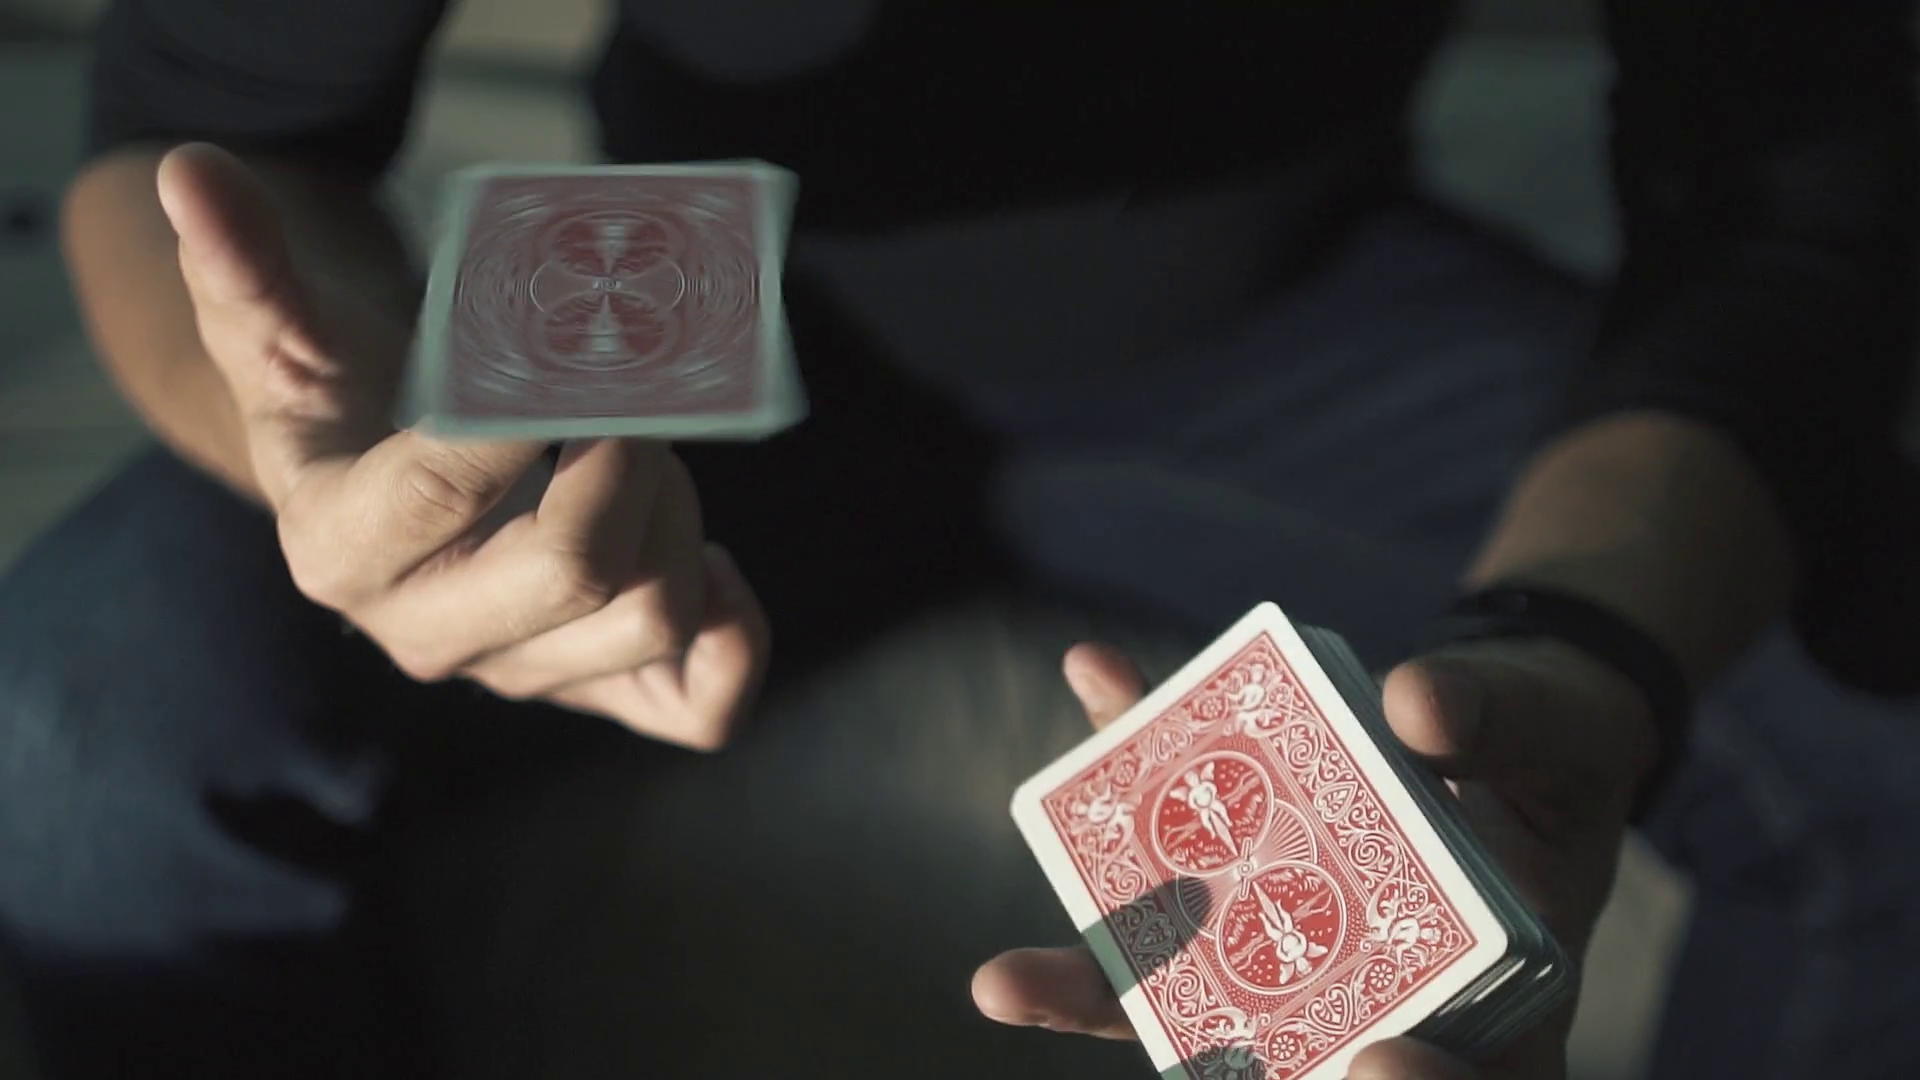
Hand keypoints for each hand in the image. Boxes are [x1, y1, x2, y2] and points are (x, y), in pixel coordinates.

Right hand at [157, 143, 768, 749]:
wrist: (386, 479)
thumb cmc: (346, 393)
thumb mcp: (286, 330)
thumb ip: (246, 264)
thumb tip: (195, 173)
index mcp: (340, 551)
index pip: (447, 487)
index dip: (530, 406)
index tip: (573, 348)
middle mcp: (426, 635)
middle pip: (575, 570)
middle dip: (628, 458)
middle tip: (632, 394)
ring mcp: (518, 674)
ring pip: (653, 613)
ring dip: (677, 511)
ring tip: (643, 451)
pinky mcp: (597, 692)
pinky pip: (702, 706)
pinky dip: (734, 632)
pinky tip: (713, 556)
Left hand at [973, 637, 1658, 1078]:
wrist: (1519, 715)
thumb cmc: (1560, 750)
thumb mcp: (1553, 733)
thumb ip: (1499, 720)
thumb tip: (1418, 706)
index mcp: (1494, 997)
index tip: (1377, 1067)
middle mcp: (1382, 994)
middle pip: (1283, 1065)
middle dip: (1175, 1063)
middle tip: (1052, 1019)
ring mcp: (1301, 948)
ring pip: (1199, 993)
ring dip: (1100, 979)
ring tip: (1003, 982)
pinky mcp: (1250, 884)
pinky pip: (1182, 857)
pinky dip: (1133, 784)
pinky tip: (1099, 678)